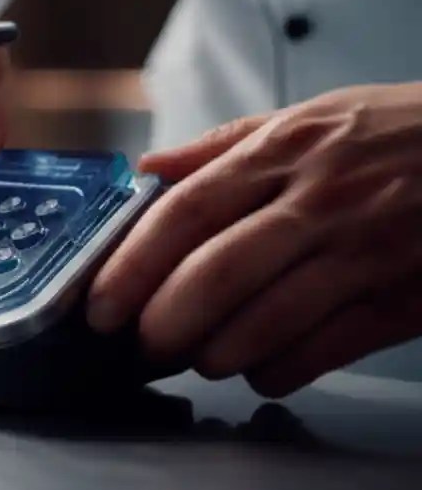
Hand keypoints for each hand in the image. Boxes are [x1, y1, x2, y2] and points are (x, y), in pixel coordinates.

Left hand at [89, 83, 421, 396]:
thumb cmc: (400, 136)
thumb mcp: (314, 117)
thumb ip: (223, 147)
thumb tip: (145, 172)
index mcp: (286, 150)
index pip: (185, 211)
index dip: (131, 265)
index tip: (98, 305)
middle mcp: (321, 201)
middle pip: (216, 274)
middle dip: (162, 323)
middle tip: (139, 345)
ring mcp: (366, 253)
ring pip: (265, 323)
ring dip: (214, 355)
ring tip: (198, 357)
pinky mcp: (403, 301)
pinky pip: (320, 353)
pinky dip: (274, 372)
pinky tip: (259, 369)